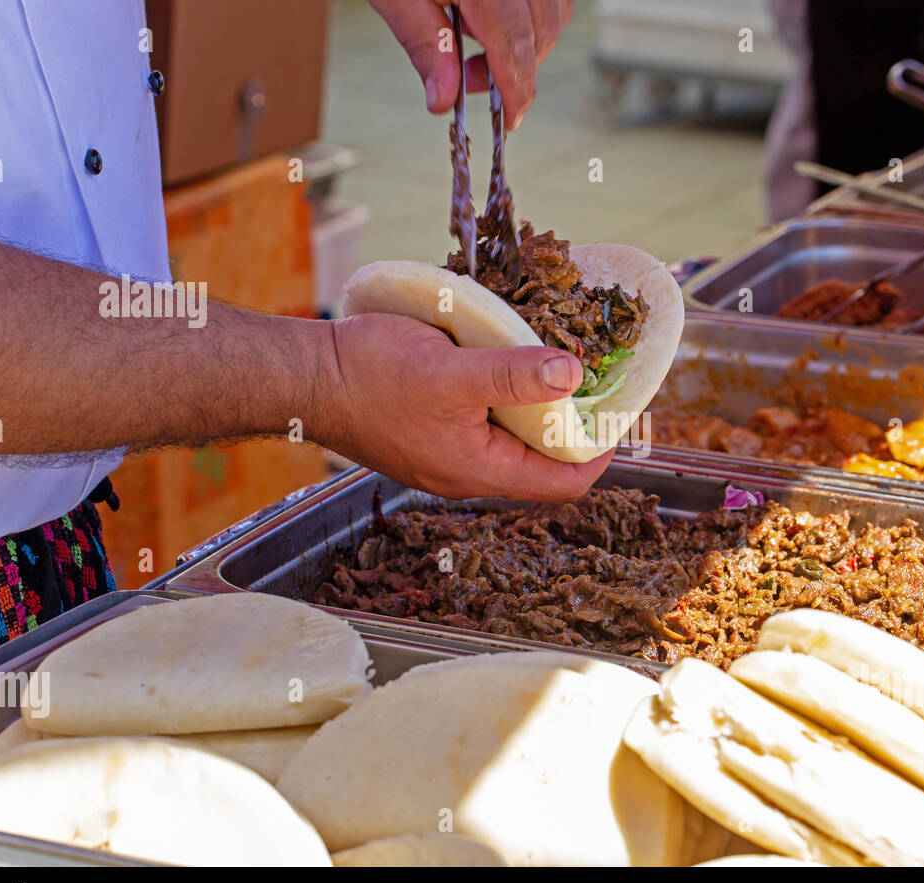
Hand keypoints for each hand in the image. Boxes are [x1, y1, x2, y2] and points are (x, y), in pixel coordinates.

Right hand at [314, 312, 611, 500]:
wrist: (305, 377)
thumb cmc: (371, 376)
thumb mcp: (452, 372)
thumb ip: (515, 375)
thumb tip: (575, 374)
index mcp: (480, 471)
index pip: (565, 482)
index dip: (600, 449)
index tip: (618, 406)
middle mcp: (469, 473)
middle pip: (544, 462)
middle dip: (575, 422)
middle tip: (596, 376)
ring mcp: (448, 455)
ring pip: (516, 440)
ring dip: (540, 406)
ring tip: (558, 361)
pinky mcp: (432, 433)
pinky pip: (487, 424)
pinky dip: (508, 397)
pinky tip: (509, 360)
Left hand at [368, 0, 573, 128]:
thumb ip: (425, 44)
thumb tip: (443, 99)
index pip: (514, 43)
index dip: (517, 89)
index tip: (511, 120)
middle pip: (543, 30)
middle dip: (517, 68)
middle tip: (469, 78)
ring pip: (556, 11)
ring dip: (527, 42)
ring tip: (477, 42)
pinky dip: (533, 15)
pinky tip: (494, 16)